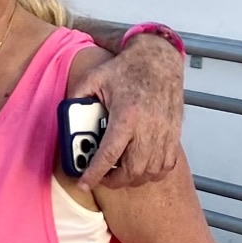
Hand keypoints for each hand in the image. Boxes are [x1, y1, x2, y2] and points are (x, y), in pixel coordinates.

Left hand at [75, 36, 183, 190]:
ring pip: (150, 171)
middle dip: (114, 181)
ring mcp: (164, 133)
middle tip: (102, 178)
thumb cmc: (128, 68)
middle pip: (132, 170)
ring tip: (119, 172)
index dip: (95, 173)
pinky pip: (166, 165)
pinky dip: (152, 172)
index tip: (84, 183)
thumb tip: (66, 114)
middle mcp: (148, 127)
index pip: (109, 154)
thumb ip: (77, 96)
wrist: (159, 59)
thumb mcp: (94, 77)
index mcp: (126, 115)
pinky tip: (140, 166)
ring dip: (132, 178)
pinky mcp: (174, 134)